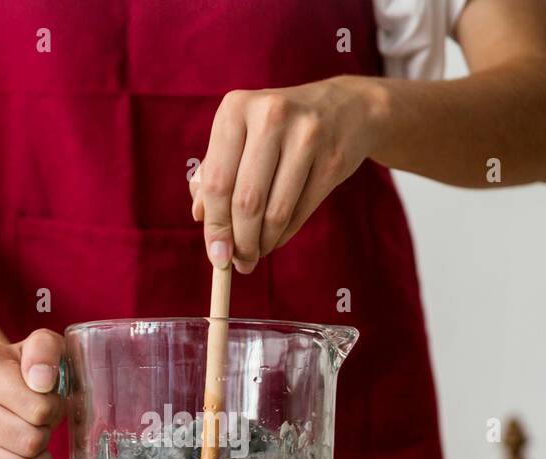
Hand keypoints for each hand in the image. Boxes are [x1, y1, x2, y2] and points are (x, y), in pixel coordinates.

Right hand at [0, 330, 64, 458]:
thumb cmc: (17, 370)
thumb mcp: (39, 346)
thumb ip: (46, 351)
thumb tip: (41, 380)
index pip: (38, 409)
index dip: (54, 411)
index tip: (48, 405)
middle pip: (28, 443)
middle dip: (45, 439)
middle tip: (41, 430)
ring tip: (35, 453)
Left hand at [191, 76, 385, 273]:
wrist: (346, 107)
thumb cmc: (278, 128)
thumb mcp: (241, 135)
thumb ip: (214, 171)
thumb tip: (199, 215)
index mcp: (236, 108)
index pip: (218, 182)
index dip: (215, 226)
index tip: (216, 255)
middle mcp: (270, 116)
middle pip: (246, 201)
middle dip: (240, 243)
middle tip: (239, 264)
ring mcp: (306, 136)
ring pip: (276, 212)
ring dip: (263, 243)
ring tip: (257, 253)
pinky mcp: (333, 159)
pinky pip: (301, 212)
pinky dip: (284, 235)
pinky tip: (276, 238)